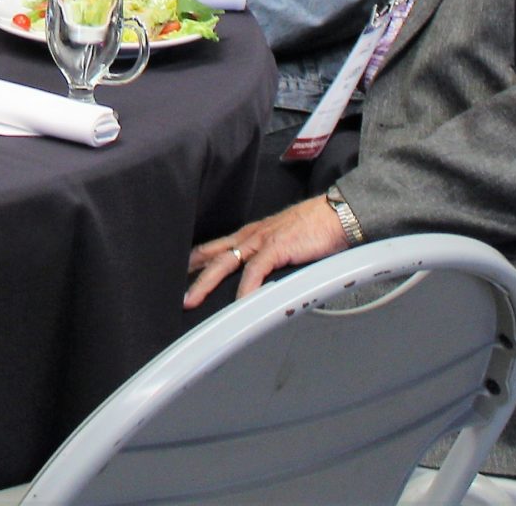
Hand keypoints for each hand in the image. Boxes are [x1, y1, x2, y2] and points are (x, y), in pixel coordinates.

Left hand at [186, 196, 352, 306]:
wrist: (339, 214)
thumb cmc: (317, 229)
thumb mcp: (285, 245)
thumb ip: (271, 261)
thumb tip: (262, 283)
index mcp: (252, 234)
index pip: (216, 247)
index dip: (197, 260)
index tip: (181, 275)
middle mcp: (252, 235)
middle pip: (214, 254)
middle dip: (192, 273)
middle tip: (177, 293)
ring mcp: (262, 240)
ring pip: (226, 261)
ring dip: (206, 282)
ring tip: (193, 300)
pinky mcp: (277, 247)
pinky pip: (255, 270)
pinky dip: (245, 287)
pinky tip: (239, 301)